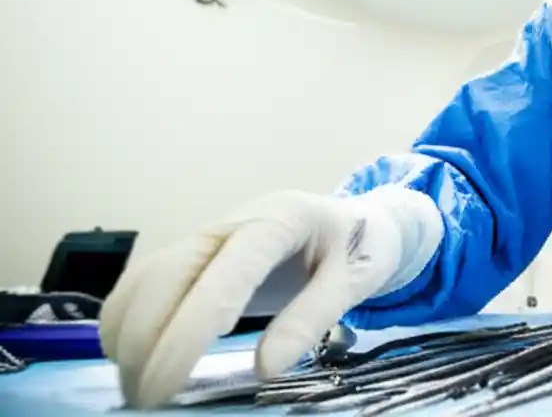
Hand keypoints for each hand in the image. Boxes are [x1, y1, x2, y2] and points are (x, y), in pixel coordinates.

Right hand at [99, 187, 441, 407]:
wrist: (356, 219)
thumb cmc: (360, 247)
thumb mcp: (355, 281)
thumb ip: (312, 319)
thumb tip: (266, 367)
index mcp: (279, 221)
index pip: (223, 276)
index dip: (189, 331)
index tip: (168, 383)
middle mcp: (233, 222)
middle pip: (167, 274)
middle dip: (146, 338)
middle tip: (145, 398)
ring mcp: (209, 234)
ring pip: (147, 275)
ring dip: (128, 330)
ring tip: (133, 384)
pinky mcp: (196, 251)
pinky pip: (147, 279)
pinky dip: (126, 316)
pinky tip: (129, 355)